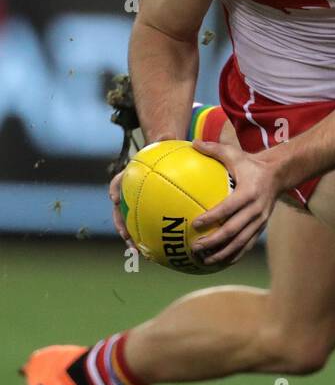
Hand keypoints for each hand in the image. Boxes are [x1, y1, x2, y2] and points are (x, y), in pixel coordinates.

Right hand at [109, 132, 174, 246]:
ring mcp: (134, 206)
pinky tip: (159, 252)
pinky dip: (149, 239)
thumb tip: (170, 133)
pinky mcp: (145, 214)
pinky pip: (145, 228)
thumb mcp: (163, 146)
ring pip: (128, 224)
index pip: (117, 183)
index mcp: (129, 178)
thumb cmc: (162, 154)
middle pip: (118, 211)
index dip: (115, 190)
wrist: (162, 162)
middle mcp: (127, 194)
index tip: (114, 198)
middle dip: (120, 224)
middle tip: (125, 235)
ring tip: (136, 250)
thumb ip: (165, 140)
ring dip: (131, 237)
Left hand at [190, 138, 282, 265]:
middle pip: (233, 230)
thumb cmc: (251, 164)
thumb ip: (214, 149)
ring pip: (240, 242)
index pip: (228, 208)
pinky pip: (247, 244)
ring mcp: (260, 220)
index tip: (195, 224)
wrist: (279, 174)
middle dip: (214, 241)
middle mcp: (256, 209)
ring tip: (205, 260)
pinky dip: (234, 255)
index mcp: (248, 192)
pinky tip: (220, 262)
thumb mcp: (234, 153)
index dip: (212, 217)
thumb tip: (193, 143)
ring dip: (223, 253)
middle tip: (195, 247)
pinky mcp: (261, 227)